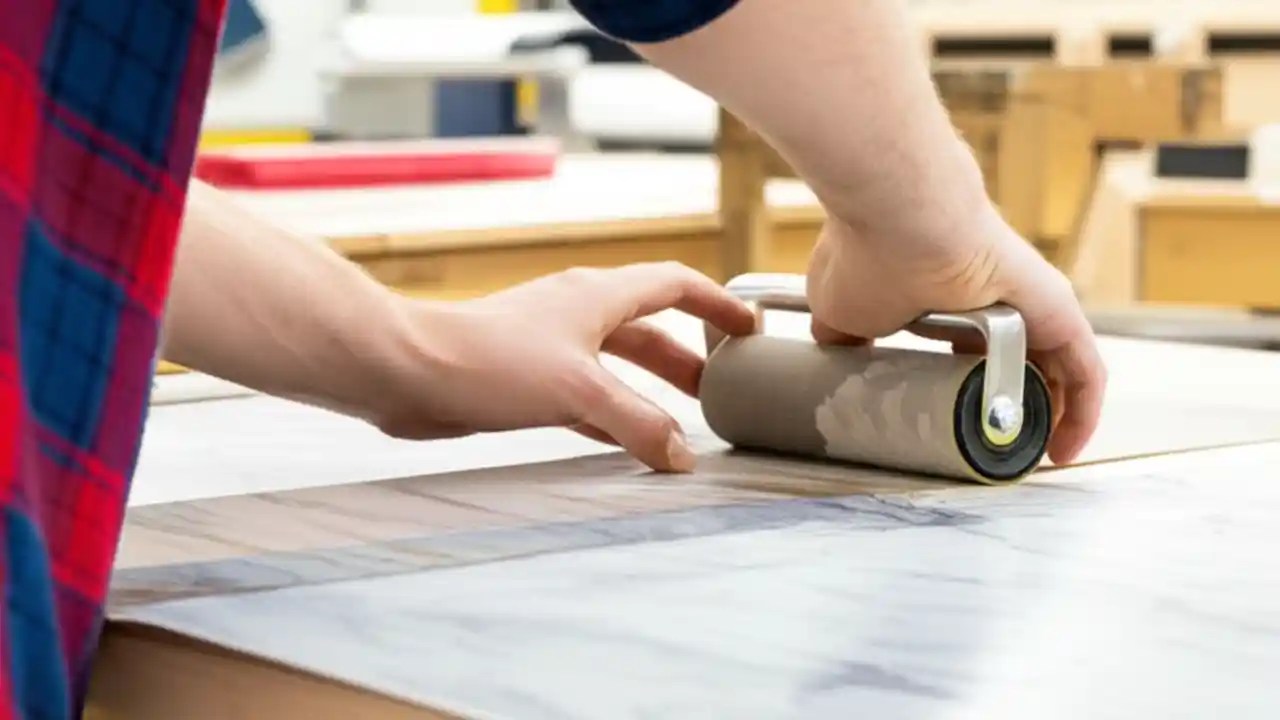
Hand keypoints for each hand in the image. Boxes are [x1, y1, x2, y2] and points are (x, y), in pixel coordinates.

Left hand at [375, 263, 755, 471]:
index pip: (674, 285)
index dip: (715, 303)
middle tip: (720, 388)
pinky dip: (611, 413)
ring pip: (616, 363)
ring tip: (682, 420)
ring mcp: (550, 344)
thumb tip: (682, 455)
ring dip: (650, 387)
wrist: (408, 370)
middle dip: (686, 356)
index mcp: (598, 296)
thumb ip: (637, 422)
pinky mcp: (525, 377)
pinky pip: (585, 393)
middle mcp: (577, 313)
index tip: (747, 328)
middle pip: (648, 328)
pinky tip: (623, 442)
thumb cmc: (491, 361)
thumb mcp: (580, 390)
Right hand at [806, 207, 1105, 464]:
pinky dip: (1082, 412)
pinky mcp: (1058, 309)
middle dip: (1014, 409)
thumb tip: (837, 357)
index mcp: (945, 299)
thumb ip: (845, 336)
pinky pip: (1084, 370)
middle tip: (1000, 451)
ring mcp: (1030, 302)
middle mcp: (994, 298)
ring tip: (1036, 459)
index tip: (955, 426)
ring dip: (1053, 417)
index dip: (965, 390)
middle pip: (1019, 363)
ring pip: (1057, 369)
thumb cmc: (866, 253)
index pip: (969, 352)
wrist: (898, 214)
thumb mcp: (840, 311)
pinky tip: (1066, 450)